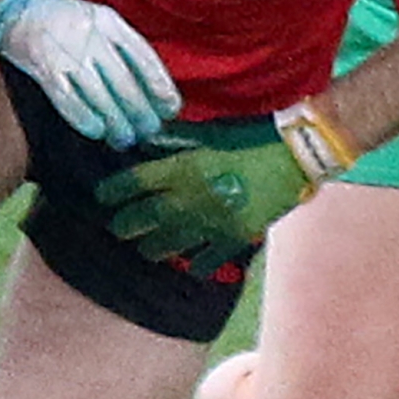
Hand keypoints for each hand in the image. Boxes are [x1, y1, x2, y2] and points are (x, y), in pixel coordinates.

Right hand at [0, 0, 178, 148]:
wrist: (17, 11)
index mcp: (110, 22)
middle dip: (141, 114)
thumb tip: (150, 87)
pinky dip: (87, 121)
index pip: (144, 58)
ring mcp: (69, 55)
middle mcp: (93, 37)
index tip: (171, 108)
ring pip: (102, 99)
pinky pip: (72, 104)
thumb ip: (122, 47)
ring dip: (116, 124)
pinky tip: (96, 131)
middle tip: (148, 130)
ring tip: (124, 138)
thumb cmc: (65, 20)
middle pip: (125, 85)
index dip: (161, 86)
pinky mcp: (47, 72)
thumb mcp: (100, 20)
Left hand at [93, 115, 315, 274]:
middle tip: (115, 228)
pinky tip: (188, 266)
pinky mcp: (236, 237)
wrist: (296, 154)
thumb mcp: (208, 132)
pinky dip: (196, 264)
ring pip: (172, 243)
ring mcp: (213, 221)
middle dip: (126, 224)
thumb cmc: (252, 136)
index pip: (138, 181)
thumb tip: (145, 138)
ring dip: (153, 248)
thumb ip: (176, 139)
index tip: (101, 196)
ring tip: (144, 251)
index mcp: (185, 166)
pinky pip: (208, 259)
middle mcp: (193, 197)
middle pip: (147, 217)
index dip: (116, 190)